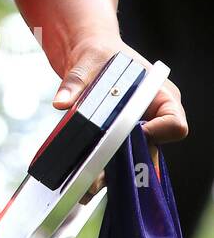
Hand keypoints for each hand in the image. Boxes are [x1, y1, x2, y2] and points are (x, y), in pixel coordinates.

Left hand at [51, 37, 186, 200]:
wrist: (89, 55)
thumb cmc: (99, 52)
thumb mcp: (87, 62)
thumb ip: (75, 82)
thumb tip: (62, 102)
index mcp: (160, 96)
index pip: (174, 123)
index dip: (158, 132)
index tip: (135, 132)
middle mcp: (153, 118)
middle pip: (150, 149)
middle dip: (127, 165)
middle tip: (101, 175)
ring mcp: (137, 131)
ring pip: (131, 160)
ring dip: (111, 174)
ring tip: (88, 185)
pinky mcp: (119, 138)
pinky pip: (115, 158)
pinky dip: (101, 168)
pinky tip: (83, 180)